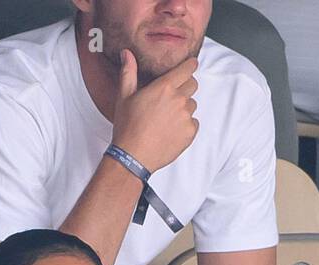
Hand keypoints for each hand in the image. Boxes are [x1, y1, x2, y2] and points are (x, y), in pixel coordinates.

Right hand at [110, 51, 198, 172]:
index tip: (188, 67)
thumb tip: (126, 53)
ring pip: (192, 105)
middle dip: (184, 87)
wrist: (132, 157)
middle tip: (169, 99)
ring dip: (183, 108)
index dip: (189, 66)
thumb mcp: (124, 97)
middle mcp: (179, 99)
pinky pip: (193, 123)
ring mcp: (186, 116)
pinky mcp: (190, 132)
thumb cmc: (127, 127)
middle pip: (192, 85)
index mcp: (164, 87)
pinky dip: (185, 125)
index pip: (189, 68)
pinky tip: (169, 131)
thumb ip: (129, 72)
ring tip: (166, 119)